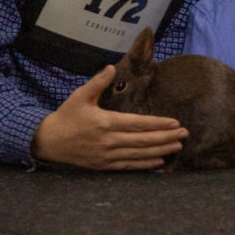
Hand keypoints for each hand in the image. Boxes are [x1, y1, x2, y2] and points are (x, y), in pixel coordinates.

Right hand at [31, 65, 188, 170]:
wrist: (48, 141)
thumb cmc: (67, 116)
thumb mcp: (80, 96)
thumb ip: (97, 82)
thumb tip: (111, 67)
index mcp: (105, 122)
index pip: (138, 123)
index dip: (158, 123)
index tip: (175, 122)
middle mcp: (108, 141)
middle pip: (143, 140)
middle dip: (166, 137)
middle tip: (185, 134)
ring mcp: (106, 155)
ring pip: (138, 154)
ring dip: (160, 151)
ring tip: (178, 147)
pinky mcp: (104, 166)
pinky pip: (128, 166)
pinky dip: (145, 165)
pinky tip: (159, 162)